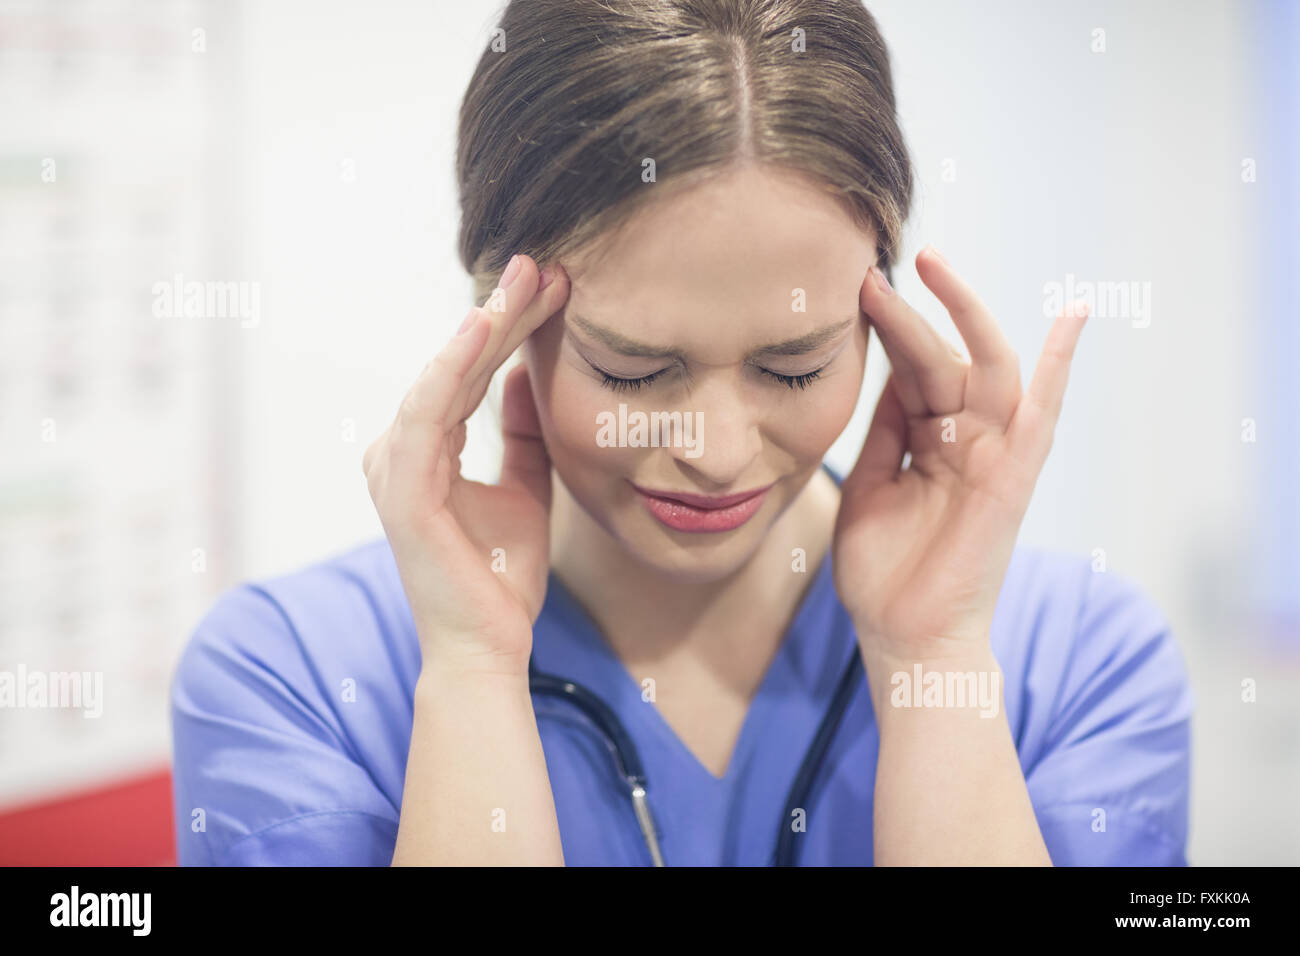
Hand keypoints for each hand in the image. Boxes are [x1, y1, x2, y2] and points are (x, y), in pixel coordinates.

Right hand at [363, 254, 569, 675]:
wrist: (491, 644)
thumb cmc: (501, 575)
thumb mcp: (527, 488)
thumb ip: (523, 434)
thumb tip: (527, 375)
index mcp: (426, 449)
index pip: (473, 373)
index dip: (513, 328)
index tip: (558, 286)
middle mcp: (401, 451)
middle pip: (458, 367)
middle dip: (504, 312)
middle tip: (545, 263)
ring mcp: (396, 468)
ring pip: (443, 377)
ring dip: (485, 325)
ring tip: (526, 279)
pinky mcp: (404, 490)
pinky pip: (428, 413)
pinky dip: (453, 367)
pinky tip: (485, 326)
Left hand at [832, 246, 1087, 664]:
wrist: (904, 641)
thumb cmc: (884, 575)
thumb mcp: (868, 489)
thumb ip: (882, 434)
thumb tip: (886, 374)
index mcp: (928, 443)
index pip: (912, 371)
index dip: (886, 331)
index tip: (850, 289)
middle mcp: (964, 441)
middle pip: (943, 359)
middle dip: (911, 312)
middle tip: (871, 270)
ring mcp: (992, 456)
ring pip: (986, 370)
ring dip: (964, 315)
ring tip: (931, 265)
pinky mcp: (1013, 479)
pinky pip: (1041, 416)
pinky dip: (1060, 367)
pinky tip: (1073, 317)